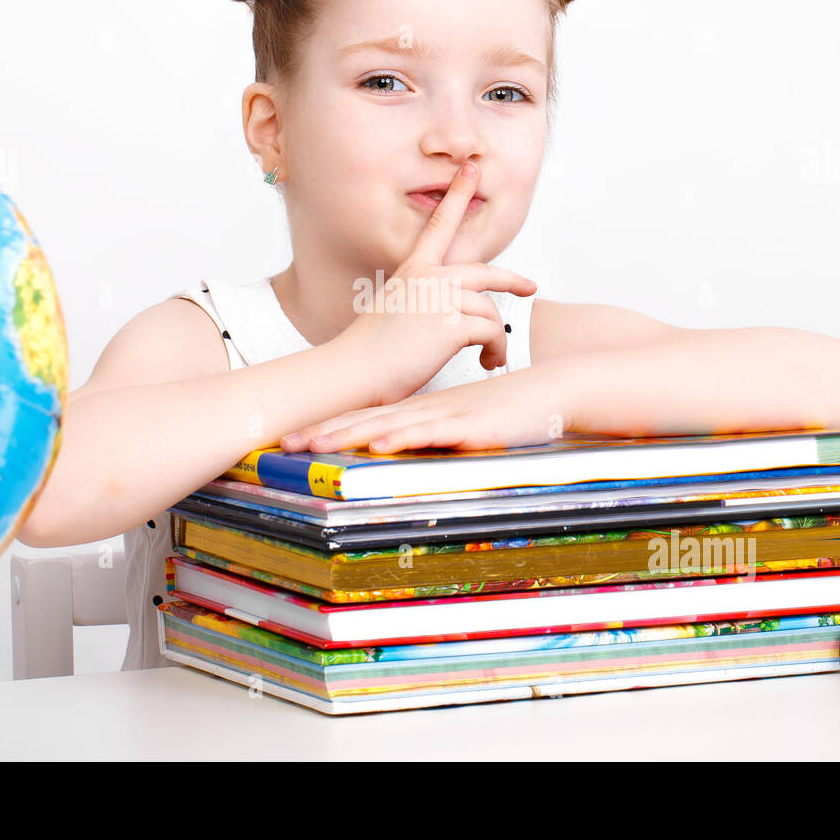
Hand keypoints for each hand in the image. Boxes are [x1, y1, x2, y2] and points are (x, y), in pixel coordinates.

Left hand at [279, 363, 575, 454]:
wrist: (552, 391)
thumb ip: (437, 431)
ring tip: (316, 445)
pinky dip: (402, 440)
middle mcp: (427, 409)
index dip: (331, 426)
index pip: (368, 416)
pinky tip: (379, 447)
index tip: (295, 438)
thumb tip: (408, 448)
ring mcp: (447, 415)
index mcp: (422, 408)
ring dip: (352, 436)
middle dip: (326, 432)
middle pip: (368, 420)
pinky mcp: (470, 426)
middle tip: (287, 444)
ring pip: (390, 427)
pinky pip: (430, 433)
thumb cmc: (509, 410)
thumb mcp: (464, 421)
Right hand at [332, 160, 536, 407]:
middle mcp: (428, 278)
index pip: (439, 225)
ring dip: (497, 338)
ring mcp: (441, 300)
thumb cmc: (371, 351)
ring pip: (490, 311)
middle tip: (529, 287)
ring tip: (491, 358)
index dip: (457, 193)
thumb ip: (423, 302)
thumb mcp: (396, 311)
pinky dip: (496, 350)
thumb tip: (448, 314)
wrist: (354, 372)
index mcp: (412, 270)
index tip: (471, 168)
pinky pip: (492, 333)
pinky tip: (488, 362)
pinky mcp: (452, 326)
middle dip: (513, 279)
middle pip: (485, 272)